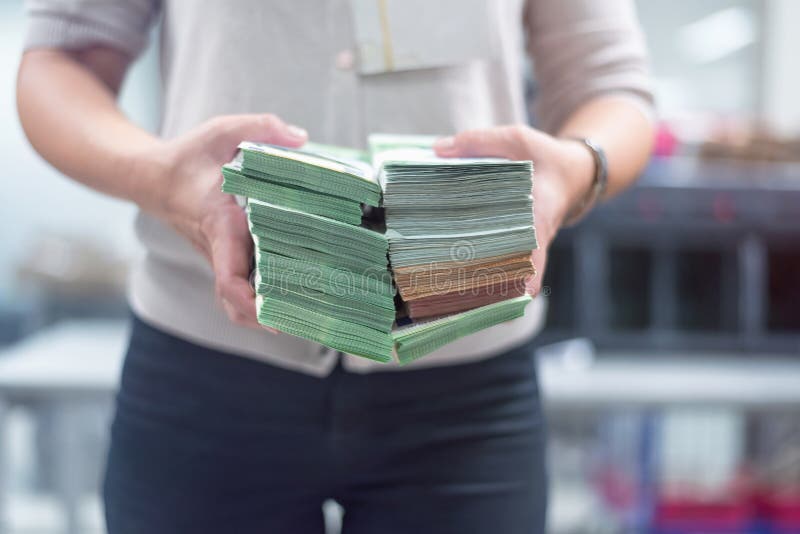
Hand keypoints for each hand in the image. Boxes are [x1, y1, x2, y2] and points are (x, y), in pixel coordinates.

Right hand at [142, 114, 307, 328]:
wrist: (152, 178)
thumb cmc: (190, 156)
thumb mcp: (222, 130)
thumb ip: (261, 127)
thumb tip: (301, 138)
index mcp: (218, 221)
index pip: (227, 272)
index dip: (246, 298)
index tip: (268, 311)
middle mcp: (217, 248)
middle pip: (233, 299)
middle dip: (263, 317)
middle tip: (304, 320)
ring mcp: (219, 258)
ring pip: (234, 301)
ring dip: (262, 315)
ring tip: (303, 317)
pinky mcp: (223, 259)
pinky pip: (238, 288)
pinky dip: (259, 301)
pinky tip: (293, 299)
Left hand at [433, 125, 593, 295]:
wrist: (570, 174)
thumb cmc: (545, 158)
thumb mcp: (519, 139)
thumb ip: (480, 141)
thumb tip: (438, 150)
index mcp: (539, 216)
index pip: (535, 257)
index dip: (525, 281)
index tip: (507, 296)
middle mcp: (533, 241)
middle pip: (511, 275)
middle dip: (488, 286)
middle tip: (453, 288)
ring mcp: (524, 248)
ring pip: (503, 275)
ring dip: (480, 285)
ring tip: (445, 290)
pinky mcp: (513, 247)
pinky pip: (496, 264)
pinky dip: (477, 271)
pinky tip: (446, 275)